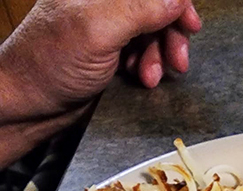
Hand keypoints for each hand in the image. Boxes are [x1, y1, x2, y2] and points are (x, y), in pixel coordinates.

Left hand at [0, 0, 201, 117]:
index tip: (190, 24)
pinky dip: (148, 68)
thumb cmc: (48, 64)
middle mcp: (102, 4)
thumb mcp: (98, 30)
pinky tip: (142, 80)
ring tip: (151, 77)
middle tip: (177, 60)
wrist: (30, 105)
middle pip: (155, 9)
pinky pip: (142, 55)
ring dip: (159, 58)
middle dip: (169, 35)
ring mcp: (106, 29)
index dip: (174, 2)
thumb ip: (140, 9)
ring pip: (152, 34)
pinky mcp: (109, 55)